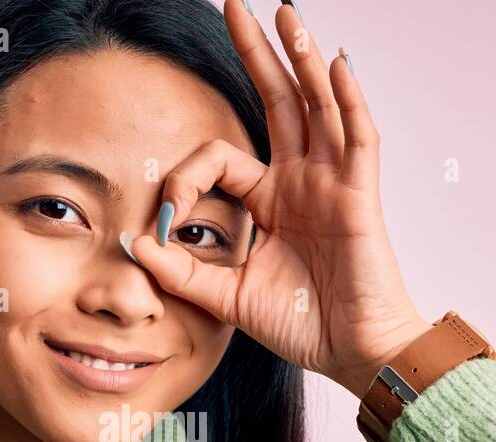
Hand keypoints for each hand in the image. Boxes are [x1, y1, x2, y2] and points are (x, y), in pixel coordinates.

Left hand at [127, 0, 431, 398]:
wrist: (353, 353)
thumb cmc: (303, 325)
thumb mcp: (227, 297)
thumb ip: (181, 272)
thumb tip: (135, 243)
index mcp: (270, 202)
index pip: (220, 159)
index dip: (186, 177)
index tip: (167, 216)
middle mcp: (301, 182)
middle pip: (278, 102)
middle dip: (256, 54)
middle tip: (235, 6)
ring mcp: (333, 184)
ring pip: (317, 106)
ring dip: (301, 58)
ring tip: (284, 13)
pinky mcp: (360, 196)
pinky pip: (357, 137)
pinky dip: (347, 99)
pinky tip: (332, 63)